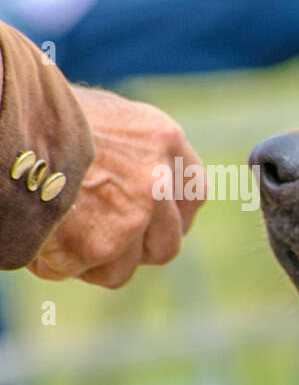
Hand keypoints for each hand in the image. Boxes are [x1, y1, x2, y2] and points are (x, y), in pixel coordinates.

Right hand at [29, 89, 203, 288]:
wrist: (6, 116)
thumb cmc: (44, 112)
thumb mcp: (107, 117)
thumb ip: (134, 152)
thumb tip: (138, 187)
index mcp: (165, 140)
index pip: (193, 196)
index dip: (171, 218)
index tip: (151, 225)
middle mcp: (159, 181)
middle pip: (165, 245)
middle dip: (133, 250)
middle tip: (98, 238)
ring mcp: (132, 216)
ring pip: (122, 269)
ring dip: (90, 263)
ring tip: (57, 235)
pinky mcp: (98, 245)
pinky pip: (80, 272)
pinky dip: (53, 263)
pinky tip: (37, 239)